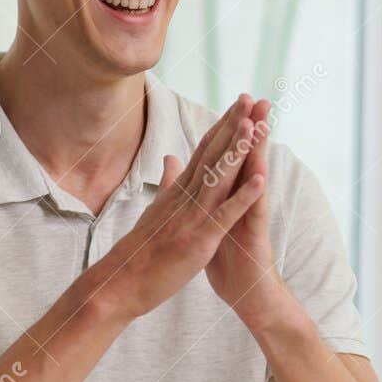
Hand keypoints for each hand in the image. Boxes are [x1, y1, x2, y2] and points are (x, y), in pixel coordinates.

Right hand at [92, 96, 266, 319]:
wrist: (120, 283)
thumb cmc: (141, 250)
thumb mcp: (158, 209)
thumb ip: (168, 182)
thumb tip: (171, 157)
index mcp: (179, 191)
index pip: (204, 150)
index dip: (223, 126)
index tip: (240, 104)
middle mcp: (186, 197)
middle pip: (213, 155)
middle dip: (234, 126)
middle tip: (252, 99)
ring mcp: (192, 217)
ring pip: (219, 178)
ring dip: (238, 151)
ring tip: (256, 125)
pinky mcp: (199, 239)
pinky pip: (225, 215)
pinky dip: (243, 197)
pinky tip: (261, 180)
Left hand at [205, 97, 290, 325]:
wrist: (249, 294)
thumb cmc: (232, 260)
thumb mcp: (214, 224)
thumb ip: (210, 199)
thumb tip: (202, 181)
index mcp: (229, 197)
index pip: (229, 157)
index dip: (230, 131)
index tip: (233, 104)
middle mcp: (244, 202)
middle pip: (247, 159)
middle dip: (250, 129)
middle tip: (256, 98)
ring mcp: (251, 218)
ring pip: (255, 179)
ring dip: (259, 152)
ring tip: (262, 122)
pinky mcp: (255, 237)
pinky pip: (255, 214)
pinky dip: (256, 195)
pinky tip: (261, 177)